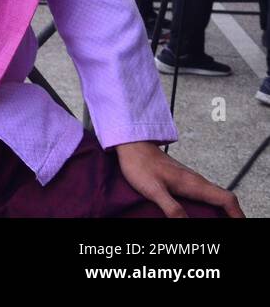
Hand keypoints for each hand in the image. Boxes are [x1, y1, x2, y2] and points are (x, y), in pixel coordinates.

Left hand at [115, 142, 242, 217]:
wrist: (132, 146)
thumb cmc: (140, 166)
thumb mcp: (153, 190)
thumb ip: (171, 207)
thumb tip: (186, 224)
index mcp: (194, 184)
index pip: (226, 199)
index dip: (237, 214)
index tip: (241, 225)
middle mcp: (197, 182)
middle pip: (224, 200)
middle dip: (232, 215)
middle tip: (230, 227)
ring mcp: (191, 180)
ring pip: (214, 197)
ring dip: (221, 211)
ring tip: (218, 222)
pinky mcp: (183, 180)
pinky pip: (203, 195)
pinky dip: (209, 206)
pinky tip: (201, 213)